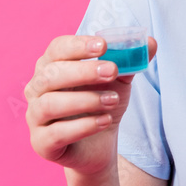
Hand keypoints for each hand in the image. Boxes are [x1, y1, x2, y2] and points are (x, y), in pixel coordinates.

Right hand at [24, 34, 156, 175]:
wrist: (99, 142)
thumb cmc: (102, 102)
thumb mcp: (120, 79)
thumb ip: (132, 59)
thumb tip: (150, 42)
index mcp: (52, 65)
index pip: (57, 48)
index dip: (78, 45)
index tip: (104, 45)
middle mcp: (36, 88)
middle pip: (51, 74)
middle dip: (84, 71)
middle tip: (113, 71)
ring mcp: (35, 116)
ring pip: (50, 104)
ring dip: (86, 100)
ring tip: (113, 101)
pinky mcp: (41, 143)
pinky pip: (56, 133)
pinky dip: (83, 126)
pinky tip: (105, 121)